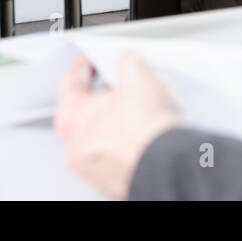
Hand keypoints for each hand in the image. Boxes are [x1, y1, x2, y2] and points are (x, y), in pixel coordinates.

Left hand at [54, 52, 181, 198]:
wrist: (170, 167)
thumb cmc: (146, 129)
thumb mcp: (137, 72)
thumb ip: (126, 60)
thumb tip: (128, 61)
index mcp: (71, 117)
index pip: (71, 81)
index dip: (85, 64)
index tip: (93, 59)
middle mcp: (77, 147)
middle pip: (85, 111)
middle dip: (103, 95)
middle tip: (121, 85)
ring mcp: (95, 168)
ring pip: (101, 135)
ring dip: (117, 121)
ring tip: (140, 111)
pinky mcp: (115, 180)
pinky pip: (117, 154)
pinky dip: (128, 143)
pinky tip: (146, 134)